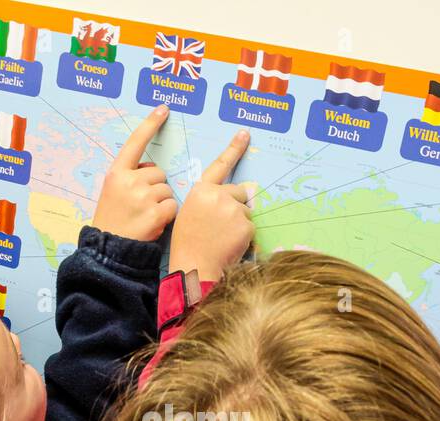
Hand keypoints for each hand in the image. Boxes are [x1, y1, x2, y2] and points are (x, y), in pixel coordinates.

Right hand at [91, 105, 177, 241]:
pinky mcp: (155, 212)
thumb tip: (152, 170)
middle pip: (159, 173)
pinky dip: (167, 216)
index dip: (150, 124)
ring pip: (167, 190)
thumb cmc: (113, 223)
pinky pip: (172, 206)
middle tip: (143, 206)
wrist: (108, 252)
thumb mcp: (112, 193)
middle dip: (156, 187)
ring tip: (146, 217)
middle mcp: (129, 181)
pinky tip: (153, 224)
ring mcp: (142, 196)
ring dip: (162, 203)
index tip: (164, 109)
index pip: (135, 142)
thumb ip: (130, 178)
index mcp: (116, 173)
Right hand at [169, 130, 253, 282]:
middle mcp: (218, 195)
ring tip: (221, 238)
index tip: (245, 134)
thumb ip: (208, 200)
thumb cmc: (189, 243)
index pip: (221, 165)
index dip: (234, 148)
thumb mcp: (190, 213)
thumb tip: (229, 197)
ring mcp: (233, 210)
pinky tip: (229, 245)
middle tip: (219, 227)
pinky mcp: (244, 225)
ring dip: (238, 222)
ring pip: (245, 211)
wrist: (194, 267)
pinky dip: (243, 236)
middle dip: (235, 206)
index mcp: (201, 190)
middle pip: (239, 192)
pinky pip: (250, 227)